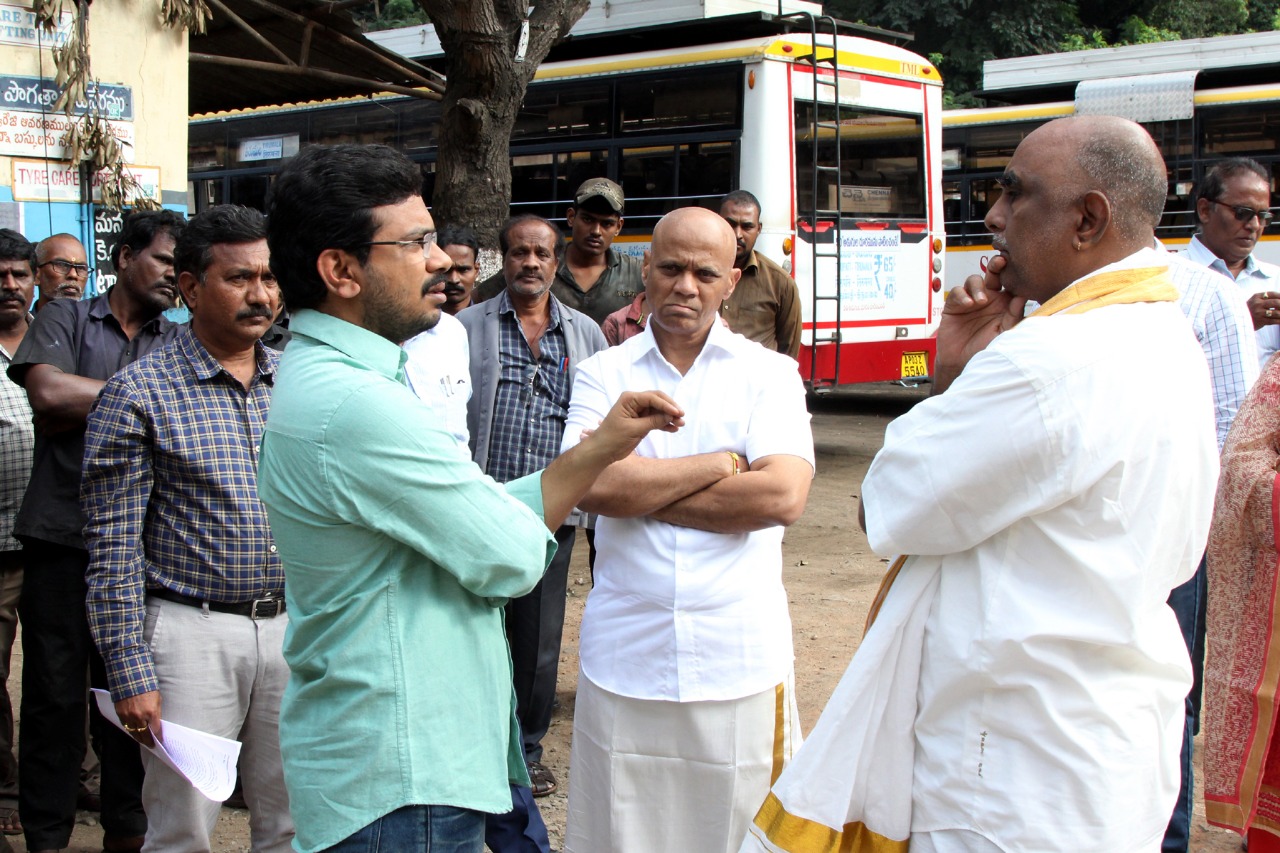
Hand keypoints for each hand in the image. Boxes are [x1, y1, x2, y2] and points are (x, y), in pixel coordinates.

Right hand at [115, 691, 161, 747]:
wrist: (131, 679)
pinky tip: (134, 732)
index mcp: (152, 712)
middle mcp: (140, 716)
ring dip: (138, 737)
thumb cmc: (147, 688)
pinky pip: (126, 726)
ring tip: (142, 740)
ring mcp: (129, 716)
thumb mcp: (157, 699)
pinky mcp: (121, 714)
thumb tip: (156, 723)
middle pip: (144, 734)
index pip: (156, 730)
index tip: (159, 741)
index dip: (158, 737)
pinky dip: (130, 730)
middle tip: (150, 745)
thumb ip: (156, 713)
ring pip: (134, 732)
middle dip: (148, 741)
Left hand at [586, 390, 683, 461]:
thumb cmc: (613, 438)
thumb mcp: (634, 429)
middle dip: (670, 409)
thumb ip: (653, 421)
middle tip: (682, 416)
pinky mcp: (641, 422)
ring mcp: (639, 412)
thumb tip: (671, 415)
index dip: (666, 405)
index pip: (652, 397)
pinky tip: (673, 429)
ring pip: (658, 411)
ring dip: (669, 417)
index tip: (678, 413)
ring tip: (681, 424)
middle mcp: (635, 402)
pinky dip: (664, 424)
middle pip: (658, 401)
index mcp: (630, 399)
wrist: (602, 451)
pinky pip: (656, 420)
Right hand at [934, 255, 1026, 392]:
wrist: (962, 362)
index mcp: (1004, 303)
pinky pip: (958, 291)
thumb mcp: (1005, 333)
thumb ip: (1014, 315)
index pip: (1010, 283)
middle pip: (993, 274)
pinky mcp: (955, 305)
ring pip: (974, 280)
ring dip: (978, 286)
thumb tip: (1023, 296)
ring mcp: (971, 300)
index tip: (1018, 266)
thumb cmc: (985, 349)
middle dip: (996, 265)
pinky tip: (968, 304)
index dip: (1013, 273)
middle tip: (1000, 262)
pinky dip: (963, 295)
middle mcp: (989, 298)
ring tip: (981, 301)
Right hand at [1248, 291, 1279, 329]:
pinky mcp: (1260, 321)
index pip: (1273, 294)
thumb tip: (1279, 300)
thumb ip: (1264, 299)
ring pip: (1277, 313)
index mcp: (1256, 297)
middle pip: (1276, 302)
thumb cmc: (1248, 310)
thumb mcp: (1253, 301)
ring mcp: (1259, 313)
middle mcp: (1257, 304)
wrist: (1236, 320)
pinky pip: (1274, 321)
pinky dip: (1279, 321)